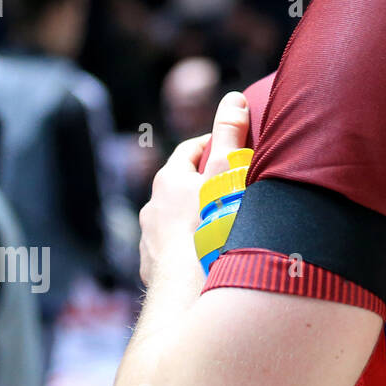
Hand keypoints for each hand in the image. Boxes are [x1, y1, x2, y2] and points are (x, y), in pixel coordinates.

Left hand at [138, 92, 248, 286]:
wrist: (190, 288)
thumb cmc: (212, 225)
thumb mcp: (227, 172)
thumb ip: (230, 134)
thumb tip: (232, 98)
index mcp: (169, 180)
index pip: (191, 150)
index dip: (214, 145)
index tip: (235, 148)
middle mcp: (152, 207)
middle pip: (182, 186)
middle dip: (206, 184)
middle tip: (236, 187)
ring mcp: (149, 240)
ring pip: (175, 220)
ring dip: (196, 217)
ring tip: (224, 225)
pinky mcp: (153, 268)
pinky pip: (173, 250)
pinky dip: (190, 246)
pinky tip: (210, 255)